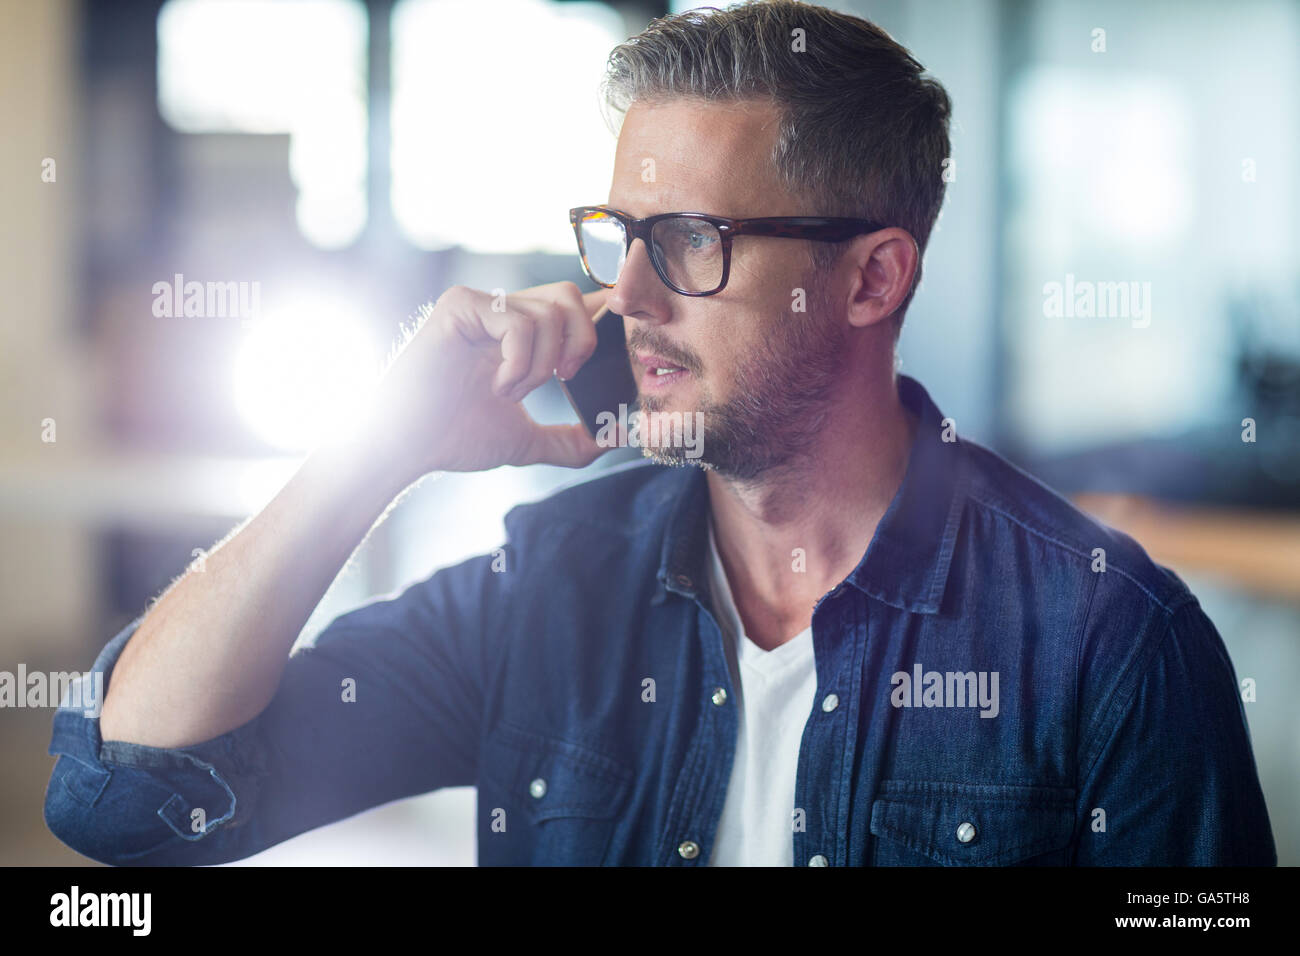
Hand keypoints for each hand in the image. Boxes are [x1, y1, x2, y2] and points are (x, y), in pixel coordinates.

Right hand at [365, 281, 610, 476]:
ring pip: (548, 312)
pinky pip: (516, 321)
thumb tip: (611, 439)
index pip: (573, 304)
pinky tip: (496, 385)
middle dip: (582, 340)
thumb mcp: (524, 442)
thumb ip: (567, 441)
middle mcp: (499, 310)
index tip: (615, 347)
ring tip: (509, 391)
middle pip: (570, 295)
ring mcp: (478, 304)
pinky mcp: (459, 306)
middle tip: (565, 377)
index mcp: (517, 333)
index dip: (602, 315)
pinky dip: (517, 362)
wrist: (407, 446)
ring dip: (539, 366)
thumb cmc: (454, 438)